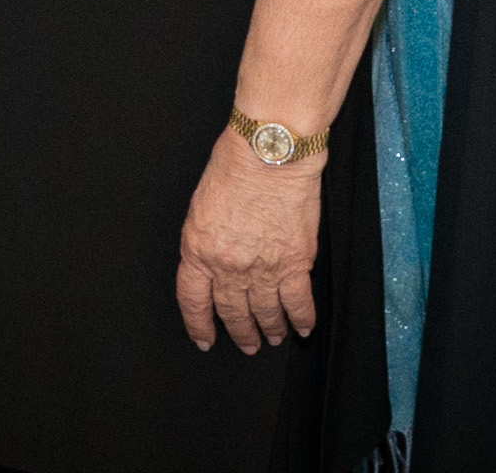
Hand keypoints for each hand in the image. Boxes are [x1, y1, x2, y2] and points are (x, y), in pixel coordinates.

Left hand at [176, 126, 322, 353]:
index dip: (199, 325)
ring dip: (270, 328)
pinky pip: (298, 302)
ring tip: (273, 336)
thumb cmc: (235, 165)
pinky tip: (302, 327)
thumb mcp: (201, 206)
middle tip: (247, 343)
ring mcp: (263, 268)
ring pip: (265, 312)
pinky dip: (301, 318)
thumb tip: (214, 261)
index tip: (205, 338)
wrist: (270, 152)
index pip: (193, 301)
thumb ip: (205, 240)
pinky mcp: (295, 262)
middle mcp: (228, 266)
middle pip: (232, 311)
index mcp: (198, 250)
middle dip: (240, 332)